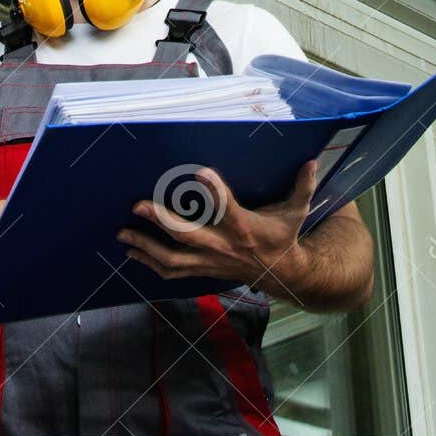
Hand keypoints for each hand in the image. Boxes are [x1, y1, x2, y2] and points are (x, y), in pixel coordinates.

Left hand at [117, 159, 318, 296]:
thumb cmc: (284, 236)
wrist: (282, 274)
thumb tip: (312, 161)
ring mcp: (209, 260)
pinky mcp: (202, 268)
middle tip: (137, 205)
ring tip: (122, 233)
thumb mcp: (297, 212)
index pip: (229, 208)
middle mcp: (222, 245)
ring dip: (145, 247)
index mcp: (244, 227)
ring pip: (173, 259)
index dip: (216, 191)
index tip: (201, 171)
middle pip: (187, 235)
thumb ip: (303, 187)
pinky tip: (132, 252)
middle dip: (160, 221)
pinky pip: (172, 271)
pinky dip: (150, 263)